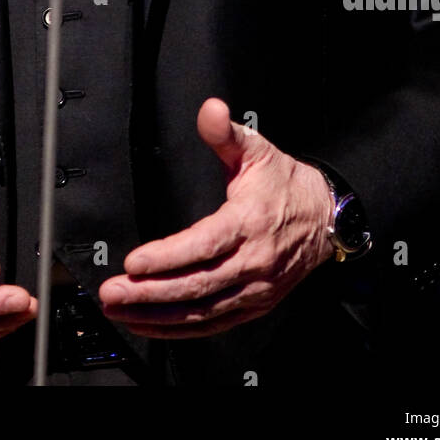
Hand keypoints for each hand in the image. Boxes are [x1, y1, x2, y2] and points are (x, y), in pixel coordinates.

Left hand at [97, 97, 333, 338]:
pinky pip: (212, 324)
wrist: (326, 217)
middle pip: (196, 286)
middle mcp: (253, 262)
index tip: (134, 262)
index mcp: (250, 222)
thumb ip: (226, 133)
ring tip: (120, 311)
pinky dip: (179, 330)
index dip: (167, 257)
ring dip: (157, 316)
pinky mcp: (253, 306)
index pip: (204, 245)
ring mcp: (254, 290)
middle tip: (112, 293)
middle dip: (149, 292)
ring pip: (201, 312)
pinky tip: (150, 325)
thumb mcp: (257, 150)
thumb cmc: (286, 184)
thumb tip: (210, 110)